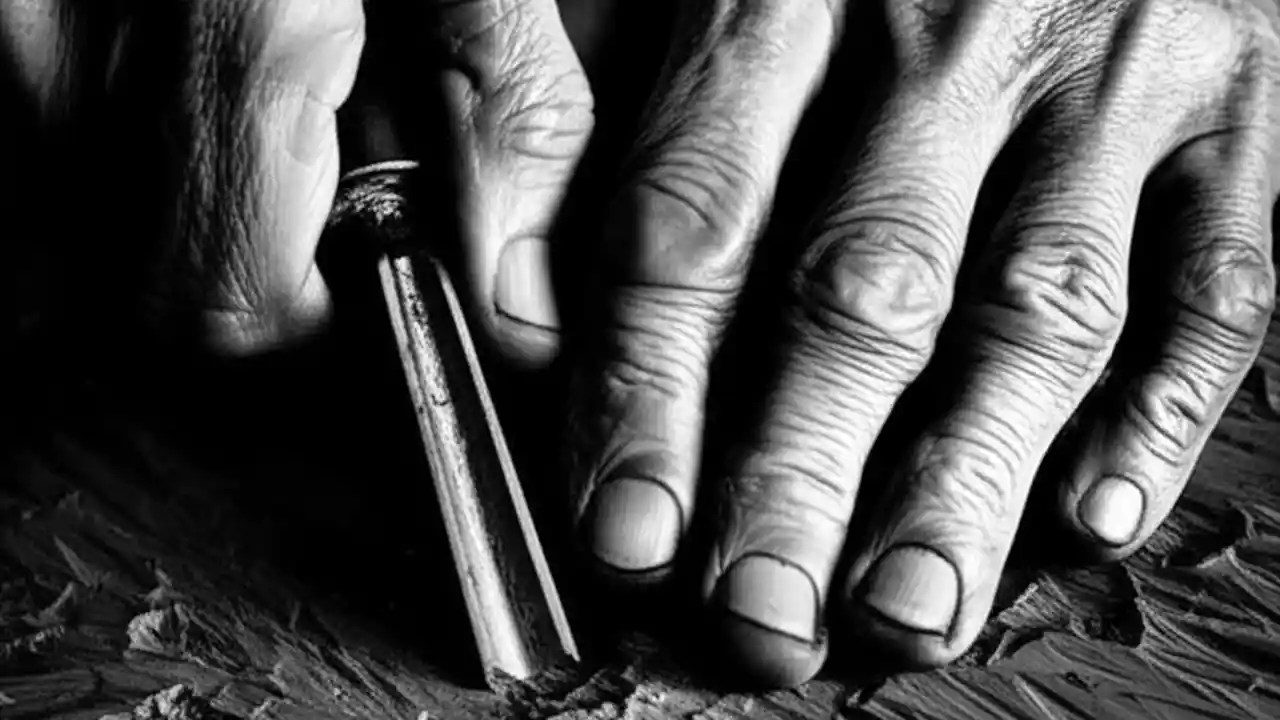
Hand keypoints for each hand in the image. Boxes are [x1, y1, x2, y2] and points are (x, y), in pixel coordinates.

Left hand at [552, 0, 1279, 686]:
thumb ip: (606, 104)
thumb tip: (530, 311)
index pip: (691, 219)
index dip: (648, 392)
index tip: (625, 532)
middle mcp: (953, 30)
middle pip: (862, 289)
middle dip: (802, 470)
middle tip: (757, 611)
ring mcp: (1108, 69)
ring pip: (1038, 304)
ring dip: (970, 475)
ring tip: (906, 604)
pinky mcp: (1234, 99)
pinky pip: (1218, 272)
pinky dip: (1167, 405)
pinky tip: (1097, 513)